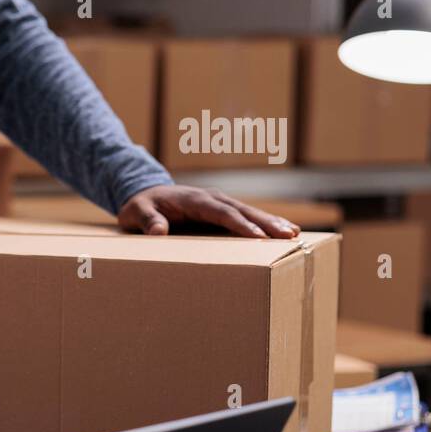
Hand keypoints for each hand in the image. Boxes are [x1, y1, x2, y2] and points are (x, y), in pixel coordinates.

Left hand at [117, 185, 300, 238]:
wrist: (142, 195)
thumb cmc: (139, 206)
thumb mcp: (136, 213)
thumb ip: (147, 220)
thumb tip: (159, 231)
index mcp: (194, 199)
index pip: (221, 213)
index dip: (240, 224)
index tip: (259, 237)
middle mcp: (211, 198)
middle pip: (242, 210)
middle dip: (267, 222)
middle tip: (290, 235)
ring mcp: (218, 202)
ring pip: (249, 211)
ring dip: (271, 222)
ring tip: (294, 234)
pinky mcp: (221, 210)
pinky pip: (245, 216)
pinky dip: (264, 222)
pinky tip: (283, 231)